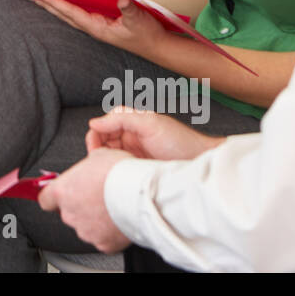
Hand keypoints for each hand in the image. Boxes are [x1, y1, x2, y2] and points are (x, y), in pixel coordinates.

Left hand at [33, 0, 168, 57]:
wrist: (158, 47)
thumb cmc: (148, 35)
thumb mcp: (140, 20)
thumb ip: (130, 10)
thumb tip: (122, 0)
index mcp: (98, 28)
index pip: (71, 12)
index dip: (54, 3)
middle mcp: (94, 27)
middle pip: (64, 14)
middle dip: (47, 5)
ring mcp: (97, 26)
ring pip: (70, 14)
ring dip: (55, 6)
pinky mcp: (102, 23)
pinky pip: (80, 13)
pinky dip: (69, 6)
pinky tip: (64, 1)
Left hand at [37, 148, 132, 253]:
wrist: (142, 194)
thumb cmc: (120, 173)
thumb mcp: (99, 155)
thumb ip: (86, 165)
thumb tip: (90, 165)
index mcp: (63, 191)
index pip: (45, 199)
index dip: (52, 196)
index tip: (58, 194)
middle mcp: (70, 213)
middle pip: (68, 211)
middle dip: (80, 205)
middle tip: (97, 194)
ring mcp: (86, 230)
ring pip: (85, 225)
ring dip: (95, 218)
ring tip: (112, 205)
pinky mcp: (103, 243)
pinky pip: (102, 238)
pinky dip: (109, 231)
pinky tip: (119, 218)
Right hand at [85, 105, 223, 160]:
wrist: (200, 164)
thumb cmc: (181, 141)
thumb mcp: (150, 124)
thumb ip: (121, 118)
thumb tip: (94, 122)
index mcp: (132, 123)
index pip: (103, 126)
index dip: (95, 135)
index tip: (94, 147)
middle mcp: (131, 137)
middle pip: (103, 141)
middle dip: (98, 149)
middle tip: (100, 161)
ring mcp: (134, 154)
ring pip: (109, 156)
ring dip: (106, 162)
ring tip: (109, 169)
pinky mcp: (137, 169)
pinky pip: (119, 169)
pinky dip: (114, 172)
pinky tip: (117, 176)